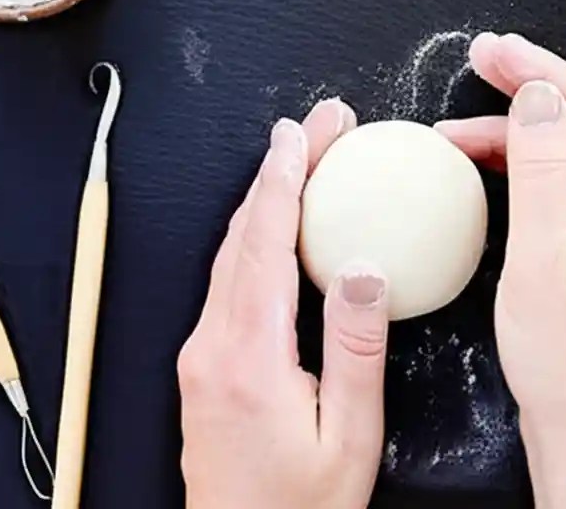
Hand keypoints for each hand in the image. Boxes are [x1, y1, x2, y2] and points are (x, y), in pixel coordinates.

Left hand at [178, 98, 389, 508]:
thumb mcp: (348, 436)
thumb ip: (355, 349)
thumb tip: (363, 269)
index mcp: (248, 355)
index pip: (265, 241)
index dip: (286, 177)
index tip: (307, 132)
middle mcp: (212, 346)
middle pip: (242, 235)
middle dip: (279, 171)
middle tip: (320, 129)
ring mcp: (201, 355)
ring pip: (228, 255)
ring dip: (265, 201)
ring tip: (303, 161)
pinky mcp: (204, 367)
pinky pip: (227, 282)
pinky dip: (255, 239)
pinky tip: (280, 231)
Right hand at [436, 33, 565, 508]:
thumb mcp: (540, 258)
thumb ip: (542, 165)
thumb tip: (541, 95)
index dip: (546, 72)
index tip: (498, 50)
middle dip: (533, 98)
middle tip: (480, 65)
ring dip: (528, 142)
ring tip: (463, 131)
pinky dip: (541, 178)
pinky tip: (498, 168)